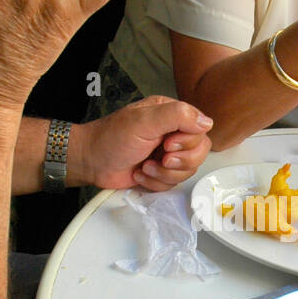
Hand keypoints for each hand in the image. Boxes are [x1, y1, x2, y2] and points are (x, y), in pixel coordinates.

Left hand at [71, 97, 212, 191]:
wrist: (90, 163)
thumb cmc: (111, 138)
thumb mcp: (144, 121)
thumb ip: (178, 116)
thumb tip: (207, 122)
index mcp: (170, 114)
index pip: (200, 130)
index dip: (187, 142)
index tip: (167, 144)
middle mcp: (172, 133)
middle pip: (199, 152)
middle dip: (178, 162)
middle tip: (159, 158)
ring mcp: (166, 154)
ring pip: (187, 171)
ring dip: (164, 174)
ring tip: (145, 166)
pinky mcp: (159, 172)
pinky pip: (173, 183)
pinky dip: (155, 182)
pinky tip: (140, 173)